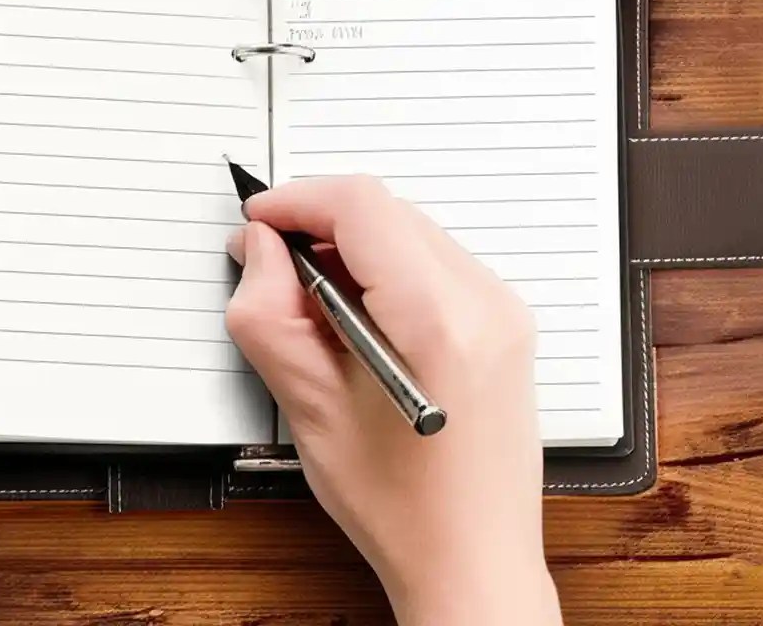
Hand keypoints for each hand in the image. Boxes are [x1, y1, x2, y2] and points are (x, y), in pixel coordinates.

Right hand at [225, 176, 560, 625]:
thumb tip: (259, 250)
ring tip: (309, 306)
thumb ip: (271, 314)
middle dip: (319, 225)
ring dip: (350, 249)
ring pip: (410, 232)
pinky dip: (384, 272)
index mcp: (440, 321)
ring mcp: (504, 312)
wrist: (472, 561)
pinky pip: (435, 264)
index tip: (257, 221)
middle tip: (268, 267)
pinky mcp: (505, 325)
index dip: (297, 201)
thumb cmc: (404, 509)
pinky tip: (354, 320)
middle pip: (388, 212)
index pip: (362, 208)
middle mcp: (486, 304)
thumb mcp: (311, 409)